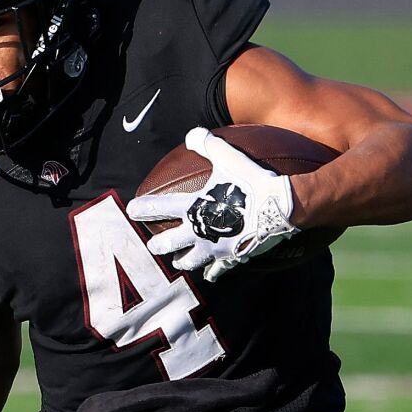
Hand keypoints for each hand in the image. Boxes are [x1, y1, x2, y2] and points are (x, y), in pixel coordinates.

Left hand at [126, 127, 299, 282]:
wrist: (280, 206)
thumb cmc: (253, 181)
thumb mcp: (229, 158)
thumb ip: (208, 145)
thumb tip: (191, 134)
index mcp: (193, 207)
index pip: (160, 208)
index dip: (143, 209)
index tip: (131, 211)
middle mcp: (198, 231)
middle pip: (168, 242)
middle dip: (157, 244)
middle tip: (152, 246)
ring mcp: (213, 247)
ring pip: (189, 261)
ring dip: (181, 261)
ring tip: (177, 262)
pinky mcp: (231, 257)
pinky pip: (217, 269)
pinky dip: (212, 272)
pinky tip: (210, 276)